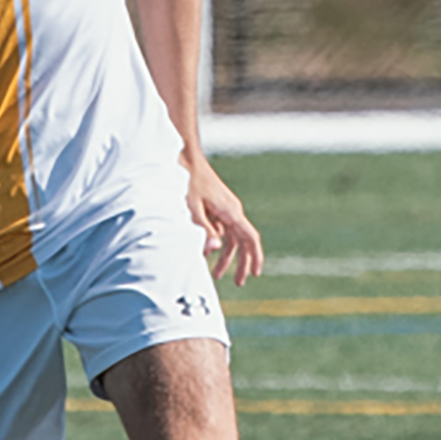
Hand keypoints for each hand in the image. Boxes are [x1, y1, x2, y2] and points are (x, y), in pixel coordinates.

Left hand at [182, 150, 263, 284]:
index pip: (250, 238)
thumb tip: (215, 250)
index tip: (255, 274)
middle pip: (242, 242)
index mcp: (231, 212)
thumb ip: (203, 229)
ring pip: (231, 238)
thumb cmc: (188, 180)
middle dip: (241, 263)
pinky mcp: (216, 207)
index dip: (255, 257)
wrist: (185, 157)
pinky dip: (215, 242)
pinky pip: (220, 229)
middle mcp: (232, 211)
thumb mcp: (192, 207)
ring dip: (225, 256)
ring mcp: (225, 209)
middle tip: (238, 282)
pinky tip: (202, 253)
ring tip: (215, 275)